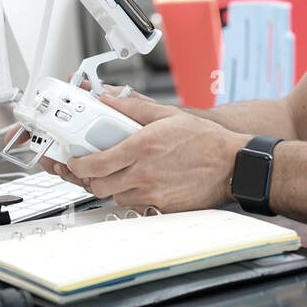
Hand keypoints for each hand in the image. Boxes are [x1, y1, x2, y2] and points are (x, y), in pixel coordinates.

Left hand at [42, 87, 243, 211]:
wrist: (232, 164)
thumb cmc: (204, 139)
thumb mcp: (166, 114)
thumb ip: (131, 108)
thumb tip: (106, 100)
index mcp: (142, 147)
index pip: (96, 163)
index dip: (78, 165)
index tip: (74, 161)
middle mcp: (145, 173)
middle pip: (99, 185)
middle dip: (89, 178)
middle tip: (91, 170)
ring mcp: (154, 193)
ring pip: (115, 197)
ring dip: (111, 187)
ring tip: (120, 173)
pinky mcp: (164, 207)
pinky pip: (136, 205)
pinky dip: (132, 196)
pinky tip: (140, 183)